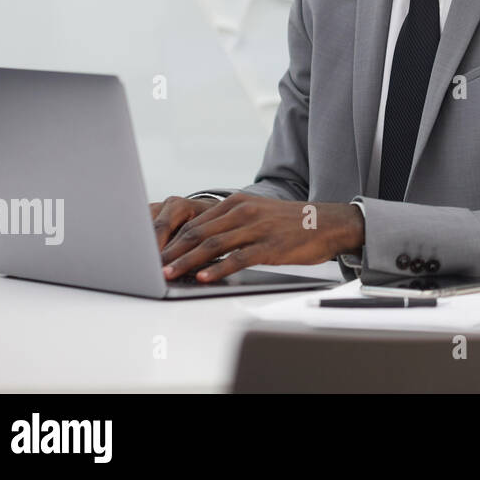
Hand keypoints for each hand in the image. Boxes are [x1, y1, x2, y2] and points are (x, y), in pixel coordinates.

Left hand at [157, 193, 364, 282]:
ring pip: (213, 245)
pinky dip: (217, 269)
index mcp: (238, 202)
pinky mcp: (270, 247)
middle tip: (153, 266)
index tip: (155, 254)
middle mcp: (245, 212)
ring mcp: (257, 229)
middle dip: (173, 251)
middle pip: (199, 233)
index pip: (196, 222)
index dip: (172, 239)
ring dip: (187, 261)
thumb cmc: (290, 223)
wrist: (327, 223)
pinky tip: (203, 277)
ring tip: (169, 274)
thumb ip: (230, 225)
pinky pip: (238, 258)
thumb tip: (200, 245)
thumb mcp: (257, 214)